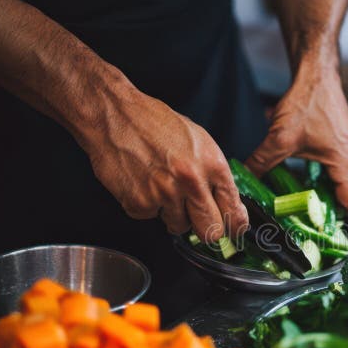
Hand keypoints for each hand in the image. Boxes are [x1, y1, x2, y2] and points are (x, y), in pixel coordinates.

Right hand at [75, 89, 247, 242]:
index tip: (232, 229)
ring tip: (162, 186)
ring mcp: (164, 194)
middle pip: (211, 232)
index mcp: (212, 164)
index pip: (233, 211)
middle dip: (206, 229)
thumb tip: (227, 204)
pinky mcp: (139, 203)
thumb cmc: (154, 123)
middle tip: (198, 218)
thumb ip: (214, 174)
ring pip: (180, 227)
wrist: (113, 115)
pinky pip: (151, 218)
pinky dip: (147, 206)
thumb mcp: (198, 141)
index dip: (234, 225)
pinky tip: (142, 183)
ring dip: (173, 214)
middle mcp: (191, 181)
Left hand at [246, 68, 347, 211]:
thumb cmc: (308, 101)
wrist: (316, 75)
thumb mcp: (280, 138)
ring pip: (344, 185)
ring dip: (325, 193)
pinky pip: (340, 171)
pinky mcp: (344, 145)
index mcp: (346, 163)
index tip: (310, 223)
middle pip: (347, 197)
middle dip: (326, 208)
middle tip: (303, 215)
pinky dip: (325, 179)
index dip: (331, 218)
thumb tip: (245, 179)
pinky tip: (305, 177)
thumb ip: (262, 162)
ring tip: (303, 199)